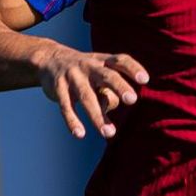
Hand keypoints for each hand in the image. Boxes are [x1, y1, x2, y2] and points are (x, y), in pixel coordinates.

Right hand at [33, 43, 148, 138]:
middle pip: (107, 75)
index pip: (121, 60)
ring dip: (97, 116)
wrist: (50, 60)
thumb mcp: (98, 76)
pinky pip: (66, 106)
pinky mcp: (58, 88)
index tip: (145, 80)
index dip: (133, 69)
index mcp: (103, 61)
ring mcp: (73, 77)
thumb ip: (108, 93)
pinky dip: (72, 121)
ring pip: (87, 97)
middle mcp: (89, 66)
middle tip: (132, 100)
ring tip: (109, 133)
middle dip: (119, 87)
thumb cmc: (85, 73)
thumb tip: (108, 110)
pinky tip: (80, 134)